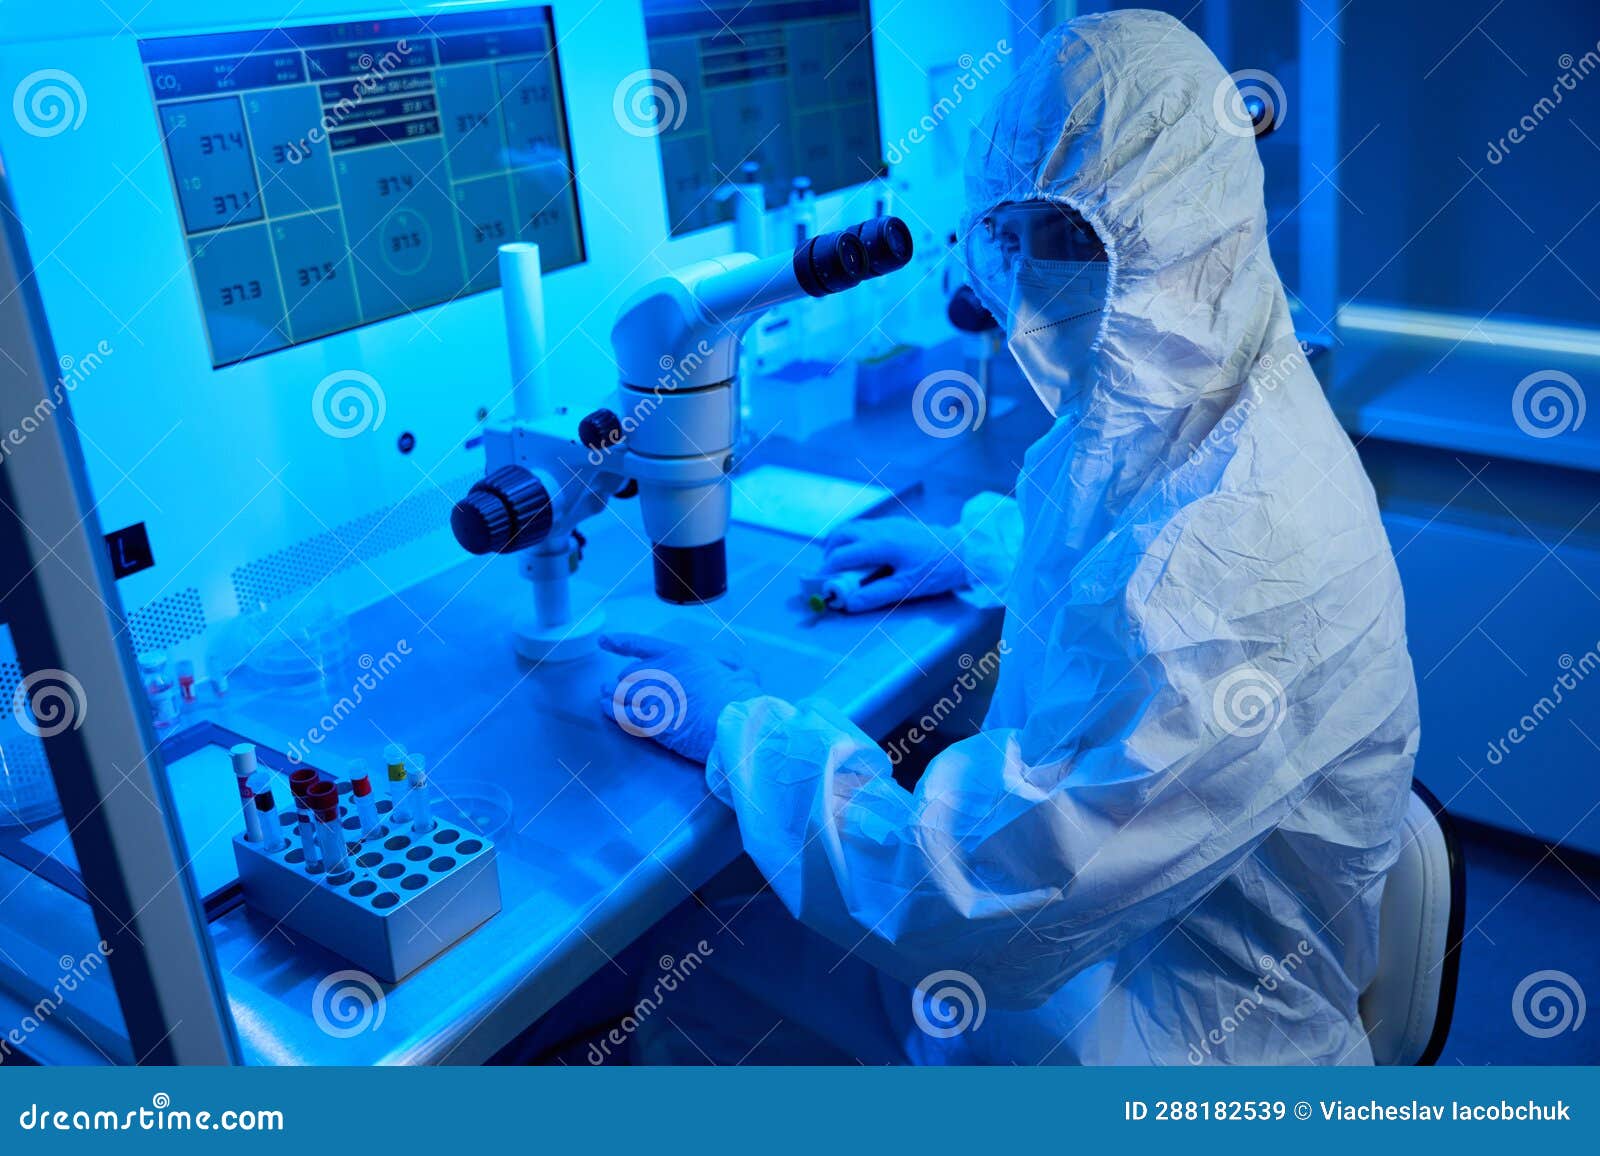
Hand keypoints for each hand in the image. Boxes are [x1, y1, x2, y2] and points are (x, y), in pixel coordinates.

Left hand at [599, 633, 761, 763]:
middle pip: (630, 673)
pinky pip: (621, 714)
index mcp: (682, 656)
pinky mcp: (649, 720)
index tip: (605, 640)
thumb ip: (734, 670)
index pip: (642, 645)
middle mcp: (661, 672)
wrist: (732, 722)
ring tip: (603, 695)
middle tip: (614, 683)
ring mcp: (651, 696)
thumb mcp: (741, 674)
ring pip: (620, 693)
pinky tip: (606, 709)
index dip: (620, 642)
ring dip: (610, 694)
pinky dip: (611, 710)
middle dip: (622, 678)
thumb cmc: (740, 699)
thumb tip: (742, 672)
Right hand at [818, 516, 968, 611]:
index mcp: (880, 544)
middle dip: (829, 552)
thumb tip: (849, 604)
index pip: (841, 555)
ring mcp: (888, 524)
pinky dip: (855, 539)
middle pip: (841, 533)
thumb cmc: (937, 570)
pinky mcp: (896, 524)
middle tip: (828, 572)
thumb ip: (875, 595)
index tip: (823, 584)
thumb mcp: (906, 588)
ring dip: (842, 543)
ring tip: (843, 564)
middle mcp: (880, 529)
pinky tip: (864, 556)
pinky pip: (866, 527)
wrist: (964, 551)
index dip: (827, 570)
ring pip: (853, 527)